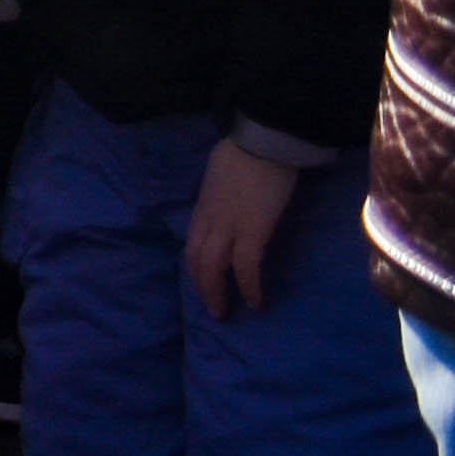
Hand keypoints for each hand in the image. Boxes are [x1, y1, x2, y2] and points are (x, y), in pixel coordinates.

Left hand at [189, 134, 314, 321]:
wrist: (262, 142)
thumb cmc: (245, 154)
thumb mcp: (220, 178)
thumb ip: (220, 197)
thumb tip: (229, 205)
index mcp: (202, 209)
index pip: (192, 246)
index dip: (196, 268)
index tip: (204, 284)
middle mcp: (208, 221)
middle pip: (196, 261)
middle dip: (203, 288)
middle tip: (214, 309)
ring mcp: (227, 227)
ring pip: (212, 268)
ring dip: (217, 293)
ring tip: (225, 312)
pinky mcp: (252, 230)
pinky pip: (245, 266)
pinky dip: (248, 286)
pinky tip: (254, 301)